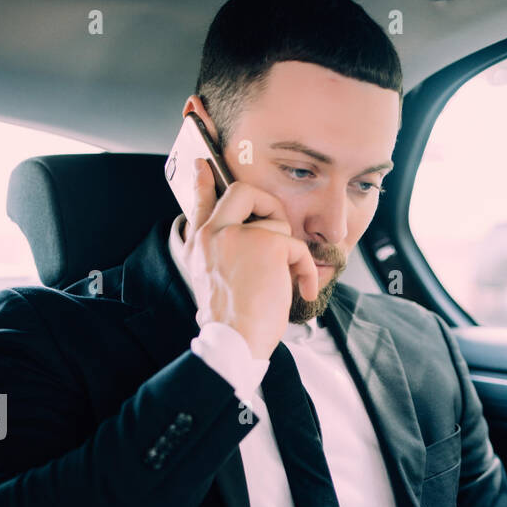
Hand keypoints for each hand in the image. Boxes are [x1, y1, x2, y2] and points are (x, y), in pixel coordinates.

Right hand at [181, 159, 319, 359]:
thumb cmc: (232, 324)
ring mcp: (240, 234)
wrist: (234, 342)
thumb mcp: (214, 285)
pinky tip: (303, 290)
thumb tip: (248, 247)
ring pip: (278, 225)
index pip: (200, 203)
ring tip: (287, 281)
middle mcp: (215, 233)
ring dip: (290, 254)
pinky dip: (306, 271)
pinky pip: (297, 247)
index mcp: (200, 245)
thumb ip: (222, 257)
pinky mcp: (268, 243)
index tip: (202, 165)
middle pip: (243, 192)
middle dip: (268, 203)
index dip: (203, 183)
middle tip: (279, 230)